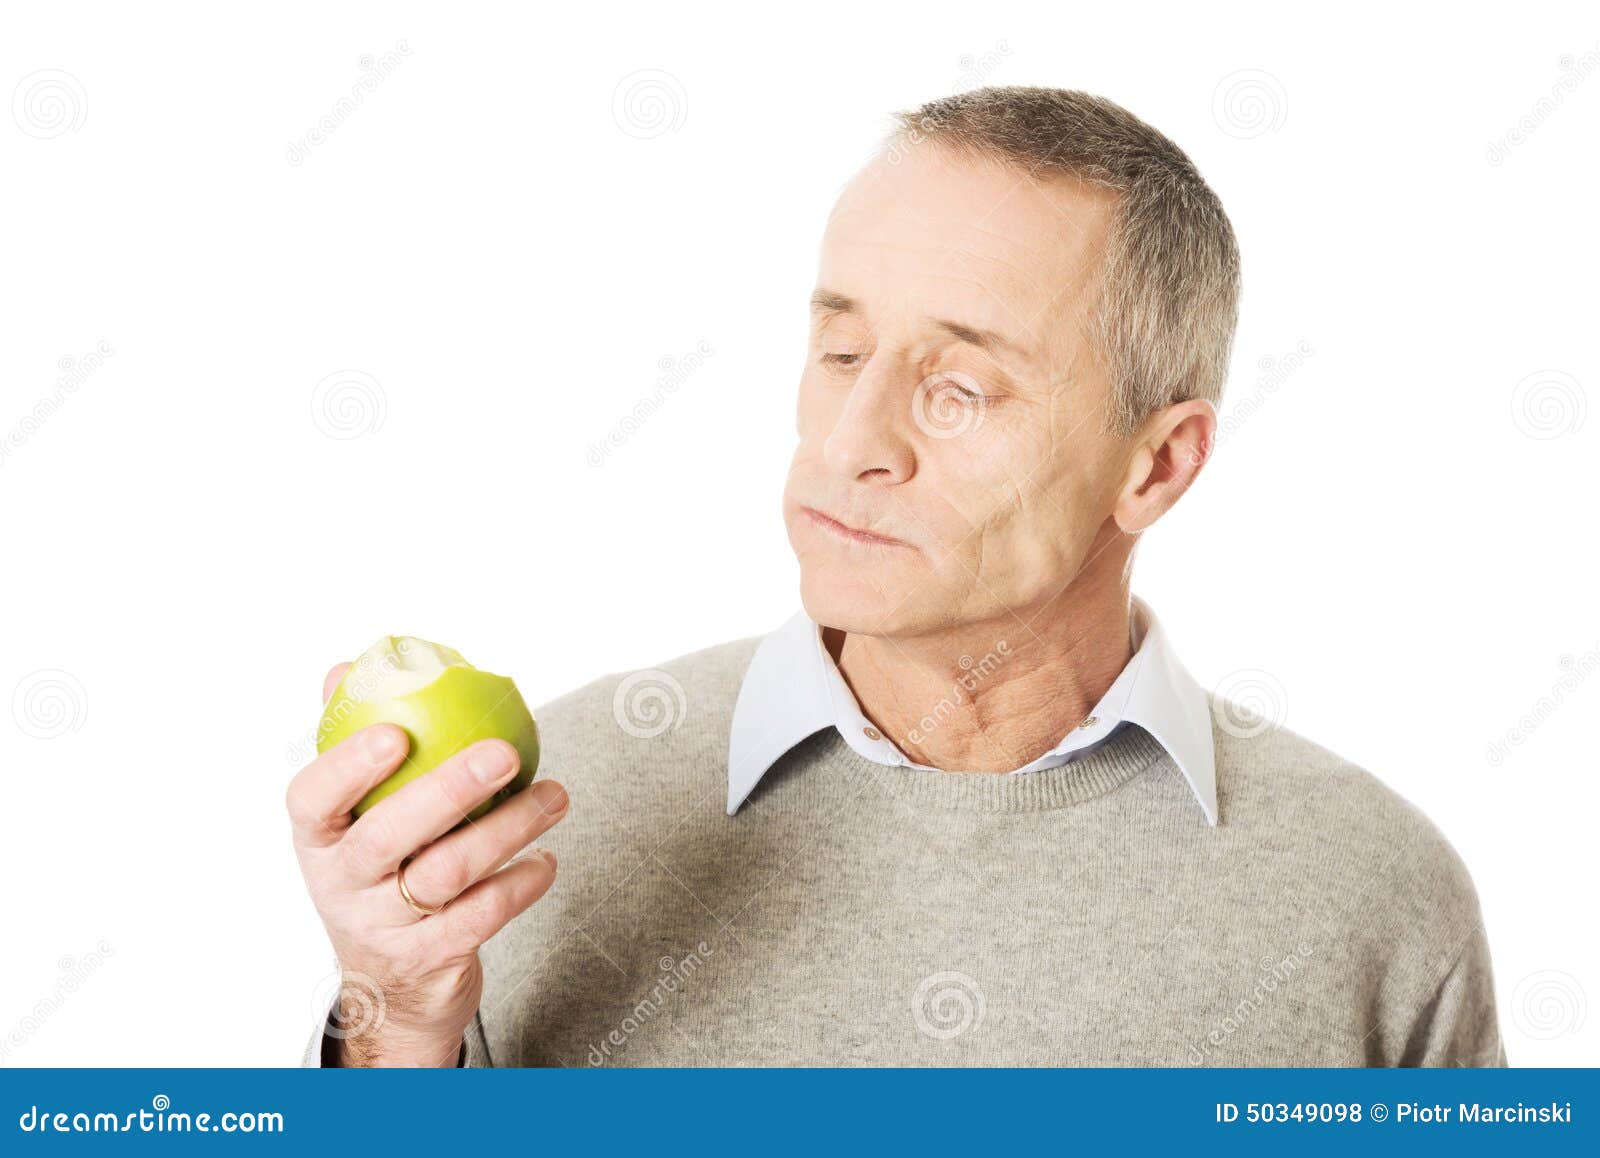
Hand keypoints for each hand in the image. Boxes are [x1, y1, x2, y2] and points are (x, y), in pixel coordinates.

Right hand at [287, 662, 567, 1065]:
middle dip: (450, 788)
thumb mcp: (354, 817)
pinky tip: (547, 858)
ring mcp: (383, 927)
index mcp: (318, 838)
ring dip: (509, 828)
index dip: (348, 766)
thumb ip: (350, 741)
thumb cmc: (379, 872)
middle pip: (389, 836)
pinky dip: (521, 884)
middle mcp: (341, 884)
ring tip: (554, 796)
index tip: (396, 733)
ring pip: (448, 873)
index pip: (312, 799)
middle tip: (505, 752)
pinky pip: (481, 917)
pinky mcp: (429, 959)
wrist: (390, 985)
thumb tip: (349, 666)